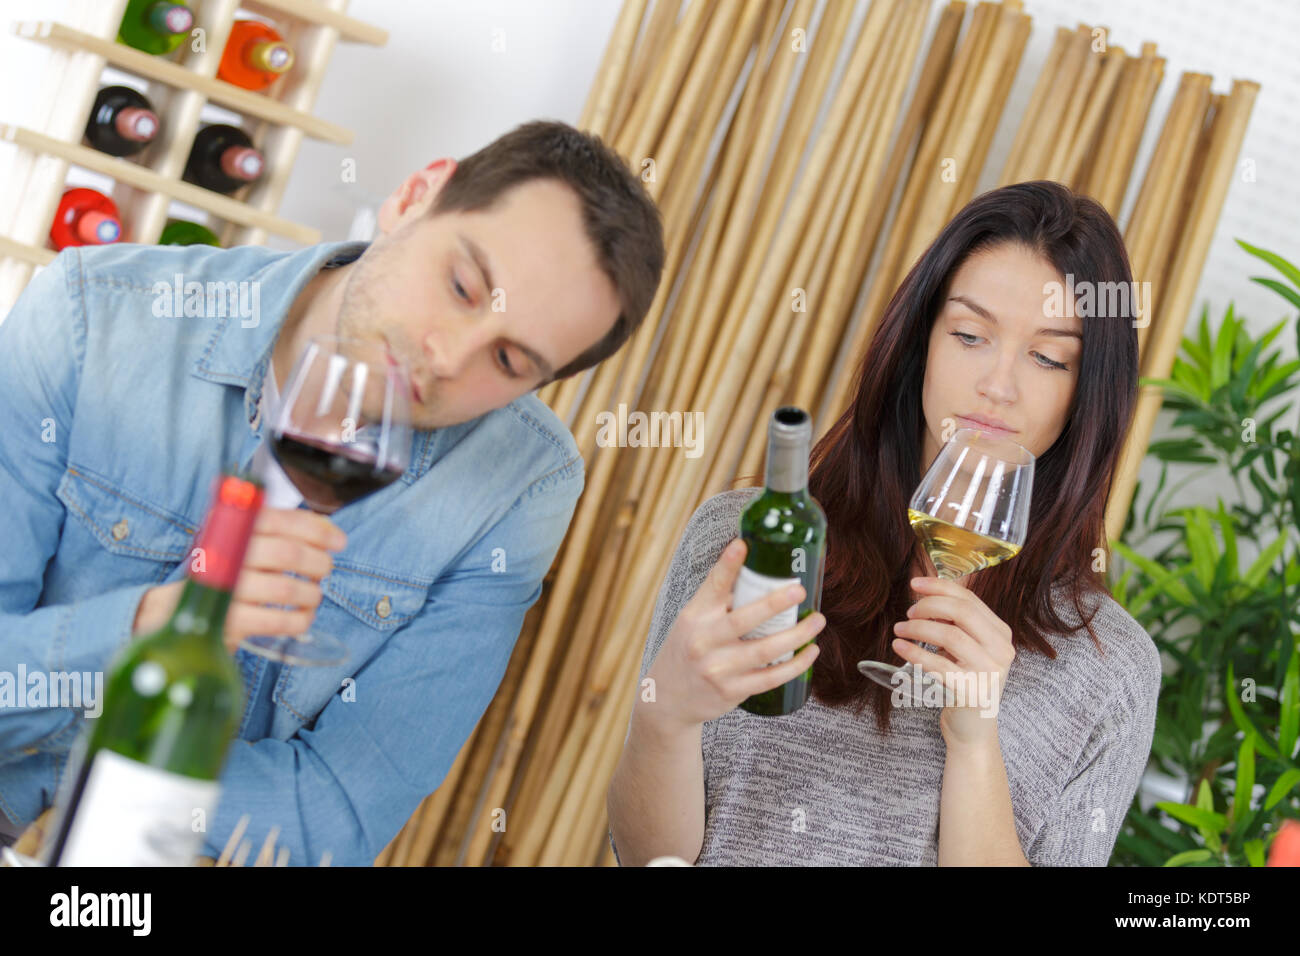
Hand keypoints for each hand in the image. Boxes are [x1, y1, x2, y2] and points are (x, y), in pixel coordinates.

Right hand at [133, 508, 346, 654]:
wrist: (170, 612)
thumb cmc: (221, 573)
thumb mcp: (242, 543)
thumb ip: (280, 530)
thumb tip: (327, 527)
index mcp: (230, 529)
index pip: (280, 519)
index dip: (316, 529)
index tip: (339, 540)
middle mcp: (227, 555)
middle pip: (288, 553)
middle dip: (318, 562)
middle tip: (325, 570)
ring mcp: (226, 591)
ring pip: (286, 590)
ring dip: (311, 594)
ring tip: (313, 596)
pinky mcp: (228, 623)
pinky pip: (276, 622)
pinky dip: (299, 620)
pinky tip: (302, 618)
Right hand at [641, 538, 824, 733]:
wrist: (668, 698)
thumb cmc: (687, 651)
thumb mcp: (692, 621)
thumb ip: (719, 601)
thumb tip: (756, 572)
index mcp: (695, 617)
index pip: (712, 586)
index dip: (727, 565)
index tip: (742, 546)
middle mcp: (703, 641)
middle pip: (743, 620)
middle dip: (774, 604)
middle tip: (799, 591)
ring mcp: (718, 669)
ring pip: (764, 651)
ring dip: (796, 636)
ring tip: (817, 621)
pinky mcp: (732, 691)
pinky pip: (770, 678)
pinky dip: (795, 665)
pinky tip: (810, 652)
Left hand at [891, 576, 1013, 747]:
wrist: (972, 728)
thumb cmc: (964, 682)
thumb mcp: (967, 649)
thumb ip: (956, 624)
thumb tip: (925, 595)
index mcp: (1001, 635)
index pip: (970, 600)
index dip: (940, 587)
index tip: (915, 583)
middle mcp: (1002, 651)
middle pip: (962, 612)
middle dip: (929, 606)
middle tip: (908, 613)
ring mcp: (989, 672)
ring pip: (950, 636)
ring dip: (918, 628)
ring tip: (900, 629)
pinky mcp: (971, 692)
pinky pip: (938, 665)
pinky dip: (914, 652)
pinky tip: (899, 646)